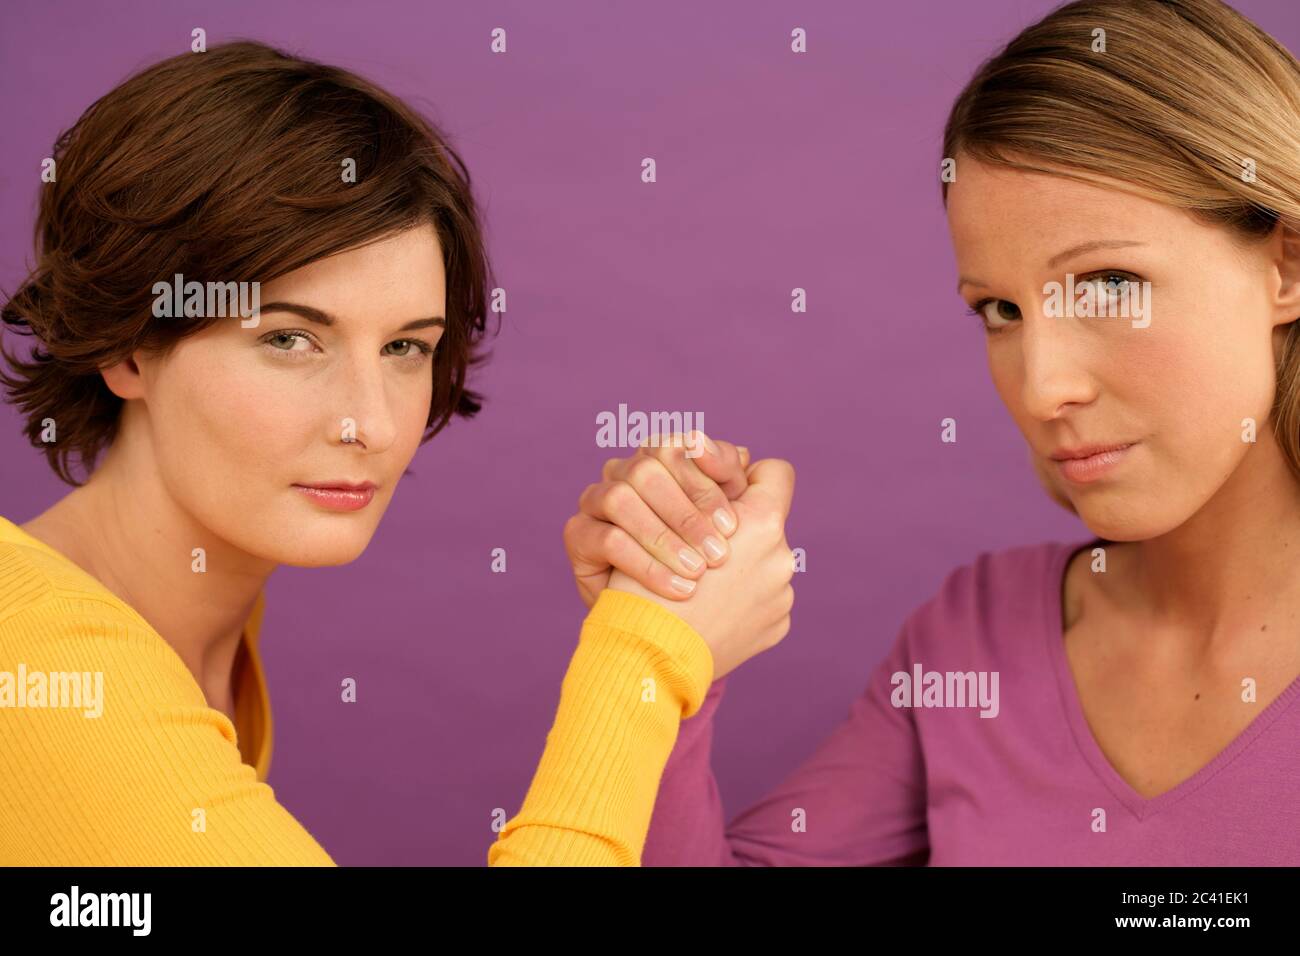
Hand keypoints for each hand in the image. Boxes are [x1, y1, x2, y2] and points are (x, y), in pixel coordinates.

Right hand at [564, 431, 751, 606]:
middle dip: (689, 512)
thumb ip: (744, 495)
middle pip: (649, 466)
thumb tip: (743, 455)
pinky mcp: (578, 534)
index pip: (682, 445)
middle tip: (721, 555)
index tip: (734, 524)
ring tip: (698, 574)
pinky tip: (678, 591)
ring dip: (665, 539)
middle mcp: (627, 474)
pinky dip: (648, 567)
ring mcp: (597, 501)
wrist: (664, 641)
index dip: (710, 471)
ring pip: (622, 498)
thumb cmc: (708, 585)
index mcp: (665, 465)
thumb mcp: (739, 539)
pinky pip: (609, 538)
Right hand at [607, 458, 795, 679]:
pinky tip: (709, 611)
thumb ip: (711, 484)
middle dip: (739, 530)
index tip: (724, 494)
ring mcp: (781, 595)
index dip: (748, 476)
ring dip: (739, 568)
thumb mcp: (667, 515)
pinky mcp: (776, 626)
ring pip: (764, 563)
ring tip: (701, 583)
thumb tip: (740, 457)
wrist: (649, 654)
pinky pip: (763, 599)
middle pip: (766, 524)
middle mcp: (781, 556)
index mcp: (762, 522)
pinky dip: (739, 602)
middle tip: (703, 545)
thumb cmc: (647, 579)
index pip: (775, 472)